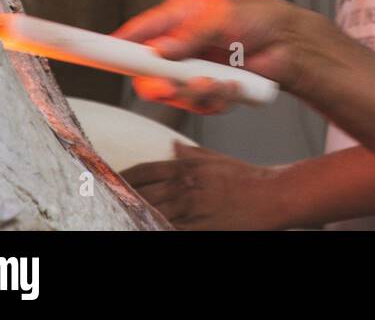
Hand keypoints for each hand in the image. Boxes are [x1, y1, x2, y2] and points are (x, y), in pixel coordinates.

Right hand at [113, 0, 300, 113]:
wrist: (291, 43)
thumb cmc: (259, 17)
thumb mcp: (222, 16)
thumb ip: (190, 34)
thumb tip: (160, 51)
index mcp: (179, 17)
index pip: (139, 32)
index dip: (117, 44)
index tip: (99, 53)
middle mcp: (181, 45)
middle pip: (147, 74)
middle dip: (157, 83)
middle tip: (168, 85)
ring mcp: (194, 69)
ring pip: (173, 94)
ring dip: (194, 91)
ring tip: (218, 80)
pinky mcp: (210, 89)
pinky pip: (200, 105)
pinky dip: (215, 99)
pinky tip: (233, 84)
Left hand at [120, 143, 284, 229]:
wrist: (272, 194)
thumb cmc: (248, 178)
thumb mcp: (218, 159)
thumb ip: (193, 153)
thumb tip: (173, 146)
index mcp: (188, 166)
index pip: (145, 170)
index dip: (123, 176)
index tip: (108, 181)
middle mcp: (186, 185)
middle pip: (141, 192)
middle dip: (120, 197)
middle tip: (102, 201)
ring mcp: (191, 207)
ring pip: (151, 212)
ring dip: (132, 215)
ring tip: (115, 218)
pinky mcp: (200, 226)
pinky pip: (170, 229)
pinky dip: (155, 228)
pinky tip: (142, 228)